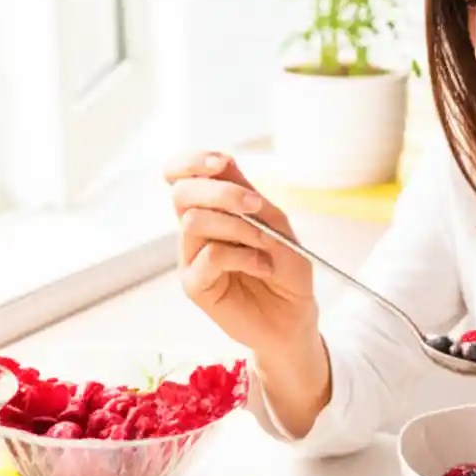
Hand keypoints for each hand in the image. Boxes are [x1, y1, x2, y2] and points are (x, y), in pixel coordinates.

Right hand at [165, 151, 317, 354]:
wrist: (295, 314)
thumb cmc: (287, 268)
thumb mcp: (276, 223)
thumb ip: (248, 196)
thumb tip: (224, 163)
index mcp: (213, 209)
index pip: (180, 176)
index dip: (192, 162)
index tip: (222, 161)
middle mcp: (196, 230)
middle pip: (182, 193)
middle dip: (221, 191)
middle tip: (255, 204)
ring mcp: (192, 257)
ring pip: (195, 221)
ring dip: (239, 226)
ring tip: (265, 243)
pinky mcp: (195, 285)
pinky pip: (210, 256)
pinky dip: (243, 256)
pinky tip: (262, 267)